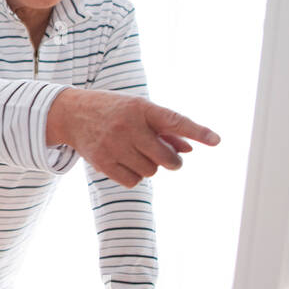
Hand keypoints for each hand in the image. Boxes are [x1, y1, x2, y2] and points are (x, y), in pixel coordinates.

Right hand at [46, 88, 219, 187]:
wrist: (71, 114)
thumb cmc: (114, 111)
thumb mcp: (139, 110)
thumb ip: (165, 129)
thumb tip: (189, 149)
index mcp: (141, 108)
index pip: (175, 121)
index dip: (197, 131)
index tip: (216, 140)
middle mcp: (127, 126)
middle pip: (166, 158)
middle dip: (171, 160)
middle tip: (165, 157)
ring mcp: (113, 145)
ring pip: (150, 171)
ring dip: (149, 167)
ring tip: (136, 154)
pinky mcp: (102, 161)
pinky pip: (133, 181)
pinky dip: (134, 176)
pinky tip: (125, 163)